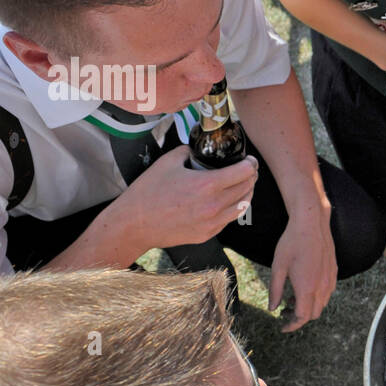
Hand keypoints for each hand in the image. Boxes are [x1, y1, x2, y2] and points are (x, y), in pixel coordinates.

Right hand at [109, 147, 259, 252]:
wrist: (135, 224)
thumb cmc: (148, 193)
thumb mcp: (167, 163)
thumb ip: (187, 152)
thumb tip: (196, 150)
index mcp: (207, 185)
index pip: (244, 172)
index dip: (251, 164)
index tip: (250, 160)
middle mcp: (214, 205)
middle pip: (247, 188)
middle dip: (251, 177)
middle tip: (249, 170)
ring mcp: (212, 223)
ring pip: (243, 206)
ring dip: (247, 194)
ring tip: (243, 185)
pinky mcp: (207, 234)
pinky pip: (229, 220)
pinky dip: (233, 208)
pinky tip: (228, 202)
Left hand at [269, 203, 336, 330]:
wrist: (311, 224)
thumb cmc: (291, 243)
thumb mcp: (278, 267)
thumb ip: (275, 290)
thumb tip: (273, 308)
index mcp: (306, 288)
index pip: (302, 317)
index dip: (292, 325)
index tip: (282, 327)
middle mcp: (322, 286)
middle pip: (314, 314)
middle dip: (299, 317)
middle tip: (284, 310)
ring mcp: (330, 279)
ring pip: (322, 304)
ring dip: (308, 307)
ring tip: (292, 297)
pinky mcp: (334, 272)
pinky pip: (328, 292)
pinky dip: (317, 297)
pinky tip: (305, 286)